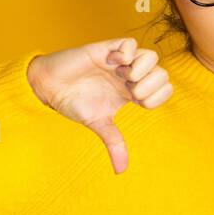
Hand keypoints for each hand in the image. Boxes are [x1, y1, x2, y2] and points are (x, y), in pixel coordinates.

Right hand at [26, 37, 172, 173]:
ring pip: (152, 56)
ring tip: (123, 76)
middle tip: (131, 92)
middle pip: (163, 73)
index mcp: (133, 92)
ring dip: (142, 69)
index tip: (137, 103)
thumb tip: (121, 171)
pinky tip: (113, 62)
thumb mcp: (98, 124)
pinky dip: (127, 52)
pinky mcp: (107, 48)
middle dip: (151, 85)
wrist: (49, 87)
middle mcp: (130, 76)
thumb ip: (114, 143)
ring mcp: (121, 61)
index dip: (158, 98)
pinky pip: (130, 43)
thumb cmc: (74, 102)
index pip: (164, 90)